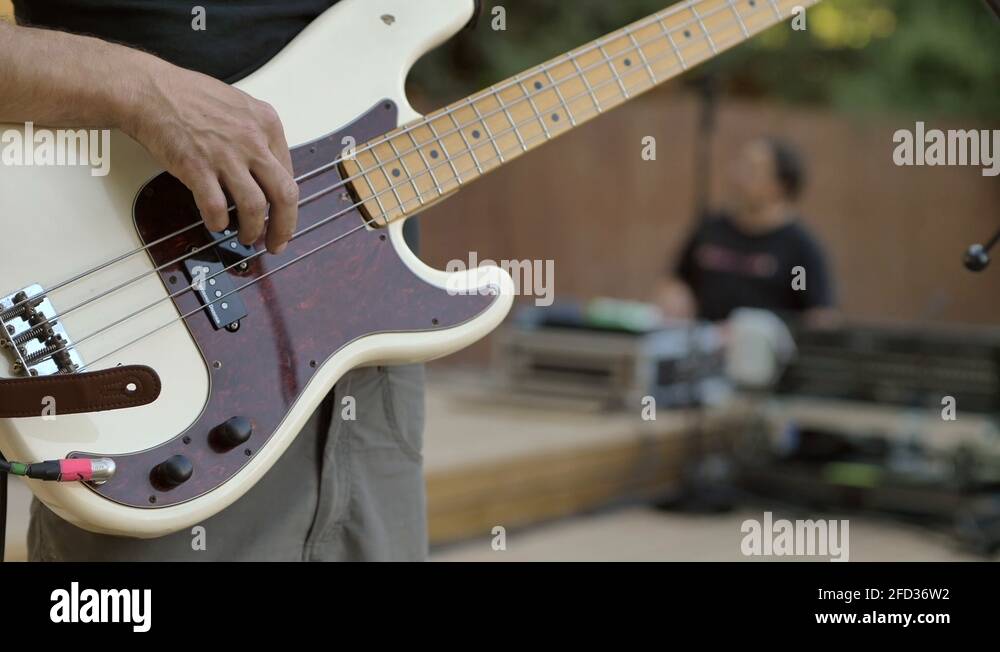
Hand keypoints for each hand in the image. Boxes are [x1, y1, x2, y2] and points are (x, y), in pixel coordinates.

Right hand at [120, 62, 297, 253]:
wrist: (149, 90)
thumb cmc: (189, 96)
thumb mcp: (239, 106)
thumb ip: (258, 136)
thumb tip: (267, 170)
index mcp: (267, 123)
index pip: (289, 174)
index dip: (286, 202)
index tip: (282, 216)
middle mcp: (252, 140)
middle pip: (284, 195)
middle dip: (284, 227)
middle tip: (277, 242)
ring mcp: (226, 155)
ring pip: (255, 206)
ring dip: (252, 230)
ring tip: (246, 237)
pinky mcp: (197, 167)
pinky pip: (216, 207)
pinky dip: (218, 221)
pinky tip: (216, 223)